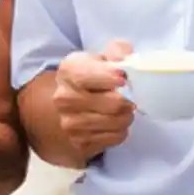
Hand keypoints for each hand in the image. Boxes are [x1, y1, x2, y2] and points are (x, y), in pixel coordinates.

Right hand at [54, 39, 135, 160]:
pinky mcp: (79, 143)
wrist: (72, 101)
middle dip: (128, 101)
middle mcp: (64, 98)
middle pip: (113, 104)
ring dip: (127, 117)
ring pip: (116, 123)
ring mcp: (69, 123)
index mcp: (69, 71)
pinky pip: (114, 138)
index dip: (113, 78)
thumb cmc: (93, 75)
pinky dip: (121, 131)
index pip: (94, 75)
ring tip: (123, 111)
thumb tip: (126, 60)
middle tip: (130, 99)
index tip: (124, 79)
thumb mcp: (103, 57)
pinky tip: (115, 123)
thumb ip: (118, 51)